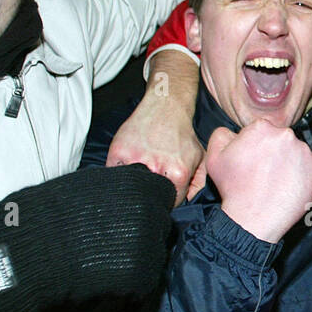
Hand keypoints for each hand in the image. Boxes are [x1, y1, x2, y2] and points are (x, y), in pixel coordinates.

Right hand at [107, 52, 202, 202]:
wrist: (166, 108)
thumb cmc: (182, 135)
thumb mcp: (199, 158)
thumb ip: (197, 183)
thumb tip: (188, 202)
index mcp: (178, 173)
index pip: (170, 203)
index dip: (167, 201)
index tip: (164, 196)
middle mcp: (157, 167)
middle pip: (149, 198)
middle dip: (151, 196)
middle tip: (151, 187)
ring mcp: (135, 160)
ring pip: (129, 189)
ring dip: (132, 187)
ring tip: (138, 178)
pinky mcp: (118, 152)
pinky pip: (113, 174)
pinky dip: (117, 175)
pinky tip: (125, 169)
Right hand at [205, 122, 311, 242]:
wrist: (253, 218)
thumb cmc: (233, 188)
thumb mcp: (215, 157)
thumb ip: (221, 135)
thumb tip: (233, 132)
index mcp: (262, 127)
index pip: (261, 131)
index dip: (255, 147)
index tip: (252, 162)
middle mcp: (286, 135)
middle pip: (280, 141)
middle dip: (273, 153)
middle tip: (263, 173)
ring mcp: (304, 152)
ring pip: (296, 154)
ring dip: (288, 164)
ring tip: (274, 183)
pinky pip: (309, 170)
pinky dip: (300, 177)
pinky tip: (286, 188)